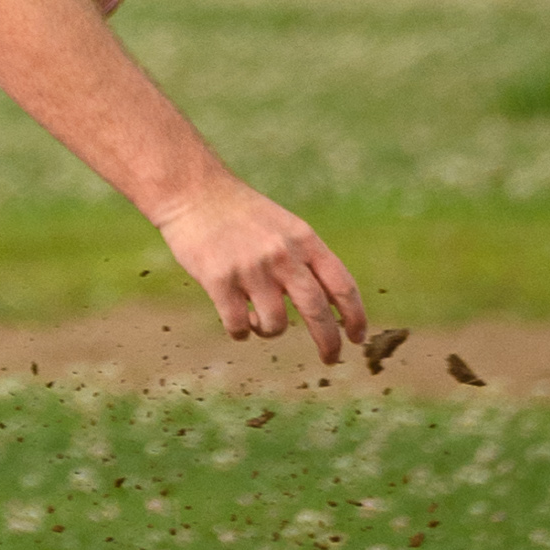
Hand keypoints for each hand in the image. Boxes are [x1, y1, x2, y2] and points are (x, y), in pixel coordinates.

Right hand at [159, 176, 365, 363]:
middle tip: (331, 358)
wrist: (192, 190)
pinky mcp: (219, 280)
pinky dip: (240, 332)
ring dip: (269, 331)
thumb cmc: (240, 212)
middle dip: (329, 342)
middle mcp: (282, 255)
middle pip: (317, 311)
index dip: (356, 316)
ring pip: (276, 325)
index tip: (357, 337)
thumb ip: (305, 259)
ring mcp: (251, 268)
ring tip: (257, 320)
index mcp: (303, 240)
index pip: (342, 285)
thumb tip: (329, 305)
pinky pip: (239, 326)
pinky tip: (237, 321)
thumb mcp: (284, 226)